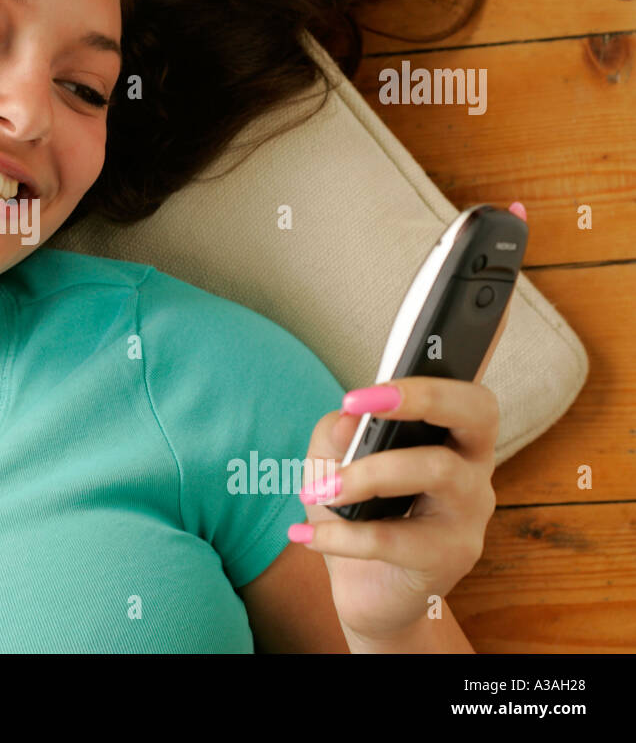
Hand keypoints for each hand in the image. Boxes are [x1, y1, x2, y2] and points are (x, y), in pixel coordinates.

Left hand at [291, 201, 522, 642]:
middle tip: (359, 395)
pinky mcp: (441, 560)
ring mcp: (466, 514)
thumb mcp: (339, 456)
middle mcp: (473, 462)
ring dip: (366, 476)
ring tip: (323, 486)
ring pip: (432, 472)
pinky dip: (336, 535)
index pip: (476, 357)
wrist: (370, 592)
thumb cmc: (358, 507)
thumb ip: (340, 426)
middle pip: (476, 408)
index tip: (509, 219)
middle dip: (419, 394)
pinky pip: (388, 541)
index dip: (490, 298)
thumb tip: (344, 416)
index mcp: (449, 425)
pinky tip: (303, 532)